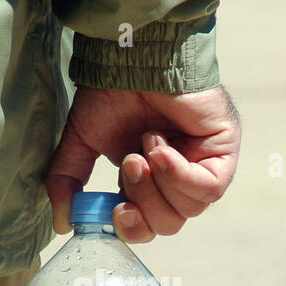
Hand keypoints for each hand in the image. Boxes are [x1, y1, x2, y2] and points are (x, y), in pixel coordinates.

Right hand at [45, 84, 240, 242]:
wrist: (135, 57)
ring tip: (145, 146)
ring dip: (159, 183)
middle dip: (143, 202)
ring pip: (188, 209)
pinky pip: (209, 188)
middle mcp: (178, 179)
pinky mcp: (224, 152)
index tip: (114, 210)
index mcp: (148, 183)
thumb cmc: (113, 92)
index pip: (147, 227)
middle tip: (130, 164)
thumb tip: (61, 223)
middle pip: (168, 224)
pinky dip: (180, 174)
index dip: (131, 227)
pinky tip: (162, 147)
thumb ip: (68, 180)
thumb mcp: (83, 141)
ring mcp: (204, 166)